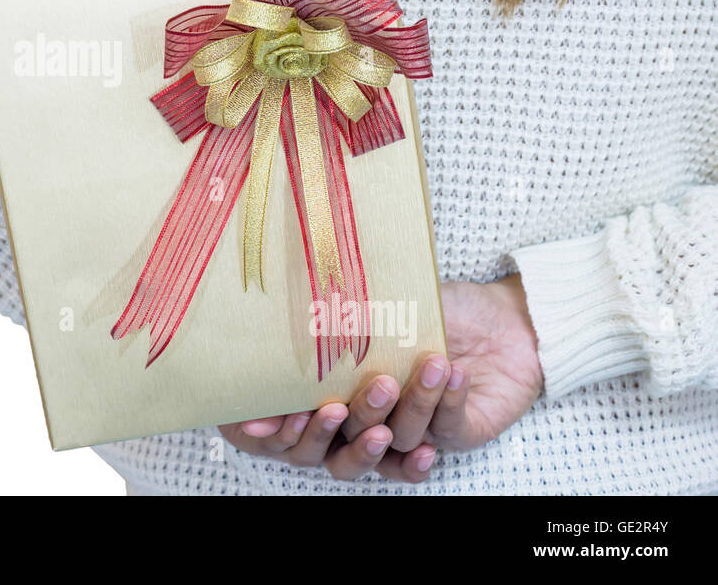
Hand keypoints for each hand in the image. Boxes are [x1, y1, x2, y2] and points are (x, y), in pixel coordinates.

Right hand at [218, 275, 542, 479]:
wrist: (506, 318)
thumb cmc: (437, 309)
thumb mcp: (380, 308)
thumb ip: (339, 322)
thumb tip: (281, 310)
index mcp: (341, 396)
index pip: (297, 430)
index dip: (277, 432)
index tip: (258, 419)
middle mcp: (371, 423)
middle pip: (337, 457)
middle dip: (344, 427)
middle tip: (354, 397)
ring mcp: (412, 434)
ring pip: (394, 440)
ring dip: (408, 405)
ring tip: (427, 364)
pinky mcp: (456, 437)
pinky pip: (442, 433)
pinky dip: (445, 404)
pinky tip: (451, 374)